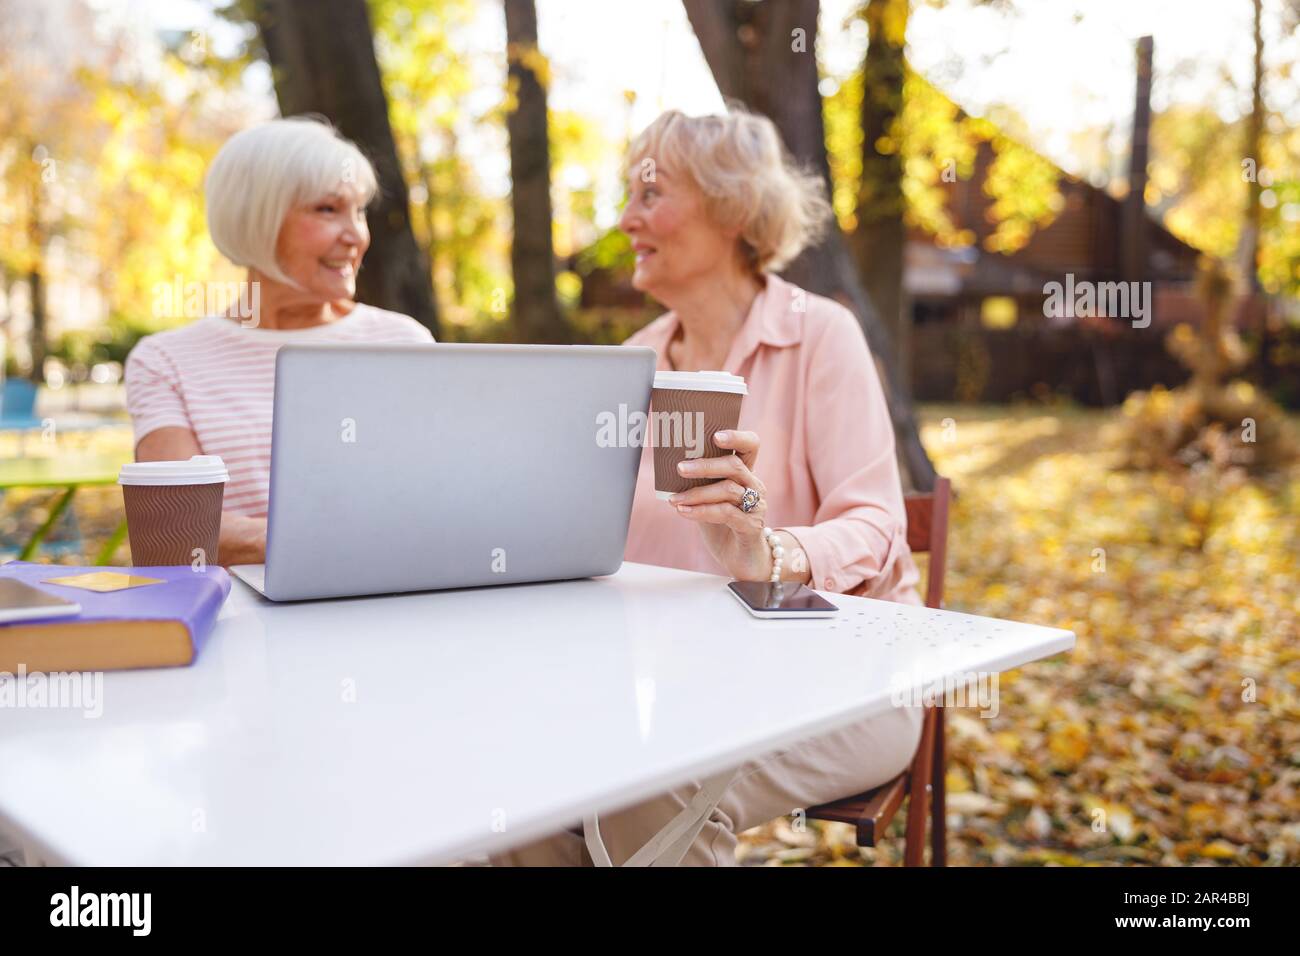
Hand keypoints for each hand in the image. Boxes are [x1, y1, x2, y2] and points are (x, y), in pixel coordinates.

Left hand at [667, 429, 771, 579]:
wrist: (740, 560)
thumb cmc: (722, 525)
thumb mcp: (708, 499)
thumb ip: (698, 483)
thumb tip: (669, 466)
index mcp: (745, 473)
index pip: (750, 445)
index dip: (736, 436)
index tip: (715, 435)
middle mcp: (755, 486)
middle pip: (734, 465)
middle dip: (705, 466)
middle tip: (679, 468)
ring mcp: (756, 506)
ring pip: (728, 490)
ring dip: (697, 493)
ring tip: (674, 500)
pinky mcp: (752, 526)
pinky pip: (726, 513)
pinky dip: (702, 511)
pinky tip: (683, 512)